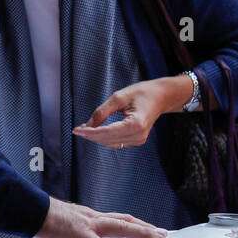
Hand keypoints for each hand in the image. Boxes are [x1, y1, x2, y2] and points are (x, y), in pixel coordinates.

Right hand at [33, 197, 165, 237]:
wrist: (26, 212)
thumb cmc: (36, 223)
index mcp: (85, 220)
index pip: (113, 222)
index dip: (129, 228)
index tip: (143, 234)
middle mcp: (90, 218)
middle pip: (124, 220)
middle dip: (144, 227)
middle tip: (162, 232)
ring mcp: (88, 224)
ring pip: (121, 226)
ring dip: (142, 231)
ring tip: (159, 235)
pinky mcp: (81, 233)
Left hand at [73, 76, 187, 148]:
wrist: (160, 97)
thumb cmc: (142, 93)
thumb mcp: (119, 97)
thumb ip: (102, 111)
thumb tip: (88, 125)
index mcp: (136, 124)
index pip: (107, 132)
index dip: (89, 132)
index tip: (76, 130)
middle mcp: (138, 135)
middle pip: (107, 140)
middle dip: (90, 135)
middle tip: (77, 128)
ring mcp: (139, 140)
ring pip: (110, 143)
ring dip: (96, 138)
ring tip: (85, 128)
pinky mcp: (137, 140)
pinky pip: (116, 143)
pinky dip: (104, 138)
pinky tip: (96, 131)